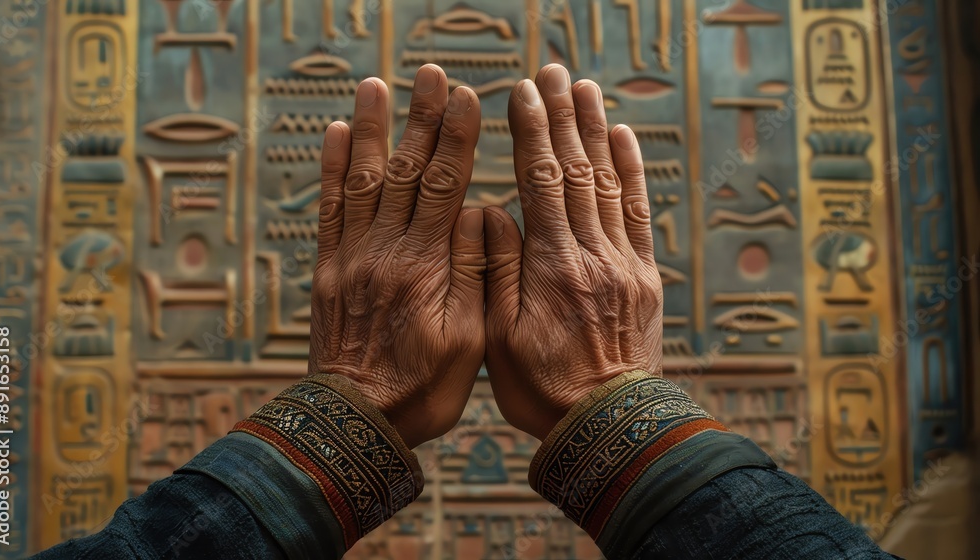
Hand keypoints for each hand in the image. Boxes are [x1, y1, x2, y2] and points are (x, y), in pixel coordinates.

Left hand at [310, 65, 483, 448]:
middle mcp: (383, 251)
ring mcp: (350, 257)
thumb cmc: (422, 388)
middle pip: (403, 171)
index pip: (444, 187)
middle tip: (431, 75)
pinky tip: (333, 135)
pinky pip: (328, 210)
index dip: (457, 139)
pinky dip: (330, 169)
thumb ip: (471, 271)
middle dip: (420, 120)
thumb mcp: (467, 339)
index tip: (468, 98)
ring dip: (370, 129)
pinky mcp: (327, 270)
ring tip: (377, 86)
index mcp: (424, 266)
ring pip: (361, 180)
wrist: (354, 422)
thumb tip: (475, 212)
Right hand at [483, 64, 663, 439]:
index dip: (530, 132)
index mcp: (551, 266)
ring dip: (596, 130)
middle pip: (576, 170)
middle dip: (562, 116)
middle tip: (552, 71)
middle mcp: (592, 254)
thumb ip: (498, 269)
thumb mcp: (499, 337)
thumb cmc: (542, 388)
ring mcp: (624, 262)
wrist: (609, 426)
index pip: (540, 181)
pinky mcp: (645, 276)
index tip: (520, 92)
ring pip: (609, 182)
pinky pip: (640, 212)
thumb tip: (492, 210)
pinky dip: (632, 171)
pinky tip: (623, 138)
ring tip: (585, 88)